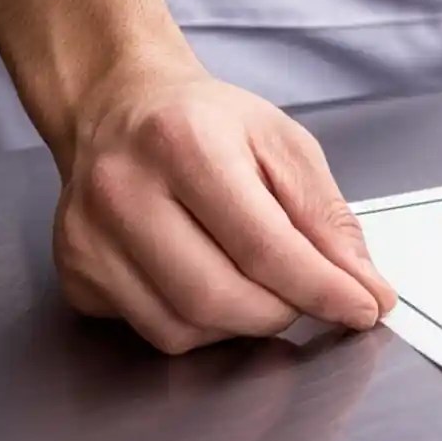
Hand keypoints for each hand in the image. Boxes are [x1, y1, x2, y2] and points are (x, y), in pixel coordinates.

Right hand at [52, 62, 395, 353]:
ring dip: (246, 322)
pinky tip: (214, 279)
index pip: (264, 245)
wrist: (121, 108)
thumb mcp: (284, 144)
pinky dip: (204, 323)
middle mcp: (124, 191)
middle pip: (220, 297)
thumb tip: (365, 285)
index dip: (322, 288)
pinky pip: (157, 331)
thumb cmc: (206, 122)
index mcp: (184, 143)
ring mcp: (89, 238)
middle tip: (311, 292)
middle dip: (285, 309)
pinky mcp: (77, 275)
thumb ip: (328, 217)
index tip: (363, 306)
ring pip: (186, 327)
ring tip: (261, 279)